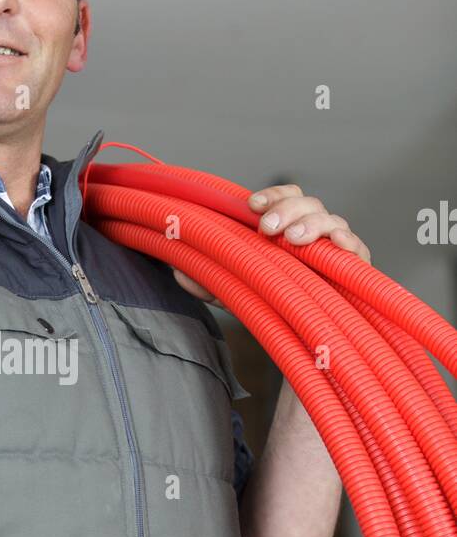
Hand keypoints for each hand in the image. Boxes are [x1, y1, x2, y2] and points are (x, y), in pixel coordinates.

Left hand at [172, 183, 371, 306]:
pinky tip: (336, 246)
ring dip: (311, 225)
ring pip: (331, 220)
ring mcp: (337, 247)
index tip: (252, 206)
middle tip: (268, 228)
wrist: (309, 340)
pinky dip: (348, 243)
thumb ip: (208, 281)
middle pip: (308, 202)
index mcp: (289, 227)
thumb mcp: (235, 293)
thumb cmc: (274, 306)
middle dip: (287, 209)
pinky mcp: (357, 267)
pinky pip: (357, 249)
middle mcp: (314, 231)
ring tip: (293, 240)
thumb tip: (178, 272)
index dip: (272, 196)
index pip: (286, 197)